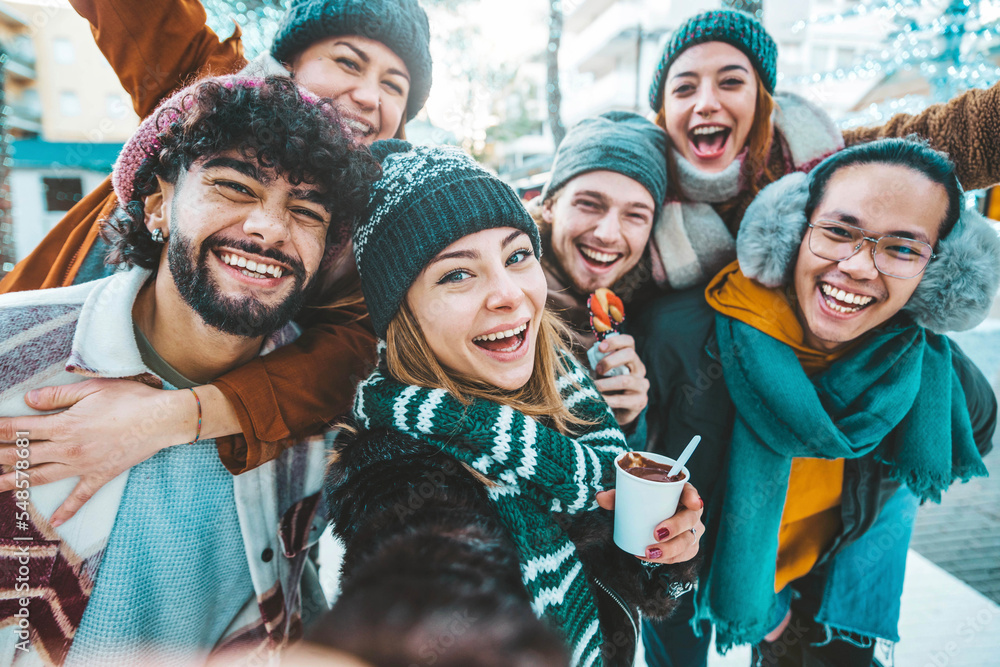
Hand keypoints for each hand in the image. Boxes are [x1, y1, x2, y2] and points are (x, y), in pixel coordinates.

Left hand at [0, 379, 198, 525]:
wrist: (162, 419)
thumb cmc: (130, 399)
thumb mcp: (92, 389)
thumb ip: (57, 396)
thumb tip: (28, 401)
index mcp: (64, 424)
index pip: (20, 429)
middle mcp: (68, 448)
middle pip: (23, 456)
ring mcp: (83, 466)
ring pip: (40, 477)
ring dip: (14, 484)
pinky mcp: (101, 476)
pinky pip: (80, 496)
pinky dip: (68, 510)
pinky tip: (56, 521)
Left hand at [593, 334, 648, 426]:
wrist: (616, 411)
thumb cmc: (607, 387)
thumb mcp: (603, 372)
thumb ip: (598, 361)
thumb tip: (588, 353)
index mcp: (630, 358)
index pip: (629, 341)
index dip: (615, 341)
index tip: (600, 348)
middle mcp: (639, 369)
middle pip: (630, 355)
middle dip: (610, 361)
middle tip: (597, 369)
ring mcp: (642, 386)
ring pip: (625, 380)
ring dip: (606, 383)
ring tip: (594, 387)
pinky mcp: (640, 402)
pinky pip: (622, 399)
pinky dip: (607, 399)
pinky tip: (598, 399)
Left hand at [596, 482, 703, 563]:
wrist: (649, 520)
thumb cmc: (643, 504)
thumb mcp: (630, 497)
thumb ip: (616, 497)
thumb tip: (600, 498)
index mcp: (680, 493)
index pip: (690, 491)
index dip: (694, 496)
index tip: (693, 502)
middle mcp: (690, 512)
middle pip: (691, 518)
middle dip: (676, 527)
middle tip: (657, 533)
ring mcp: (692, 531)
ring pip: (688, 541)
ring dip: (670, 549)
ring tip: (649, 552)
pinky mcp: (688, 547)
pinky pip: (682, 556)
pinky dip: (666, 559)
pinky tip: (649, 557)